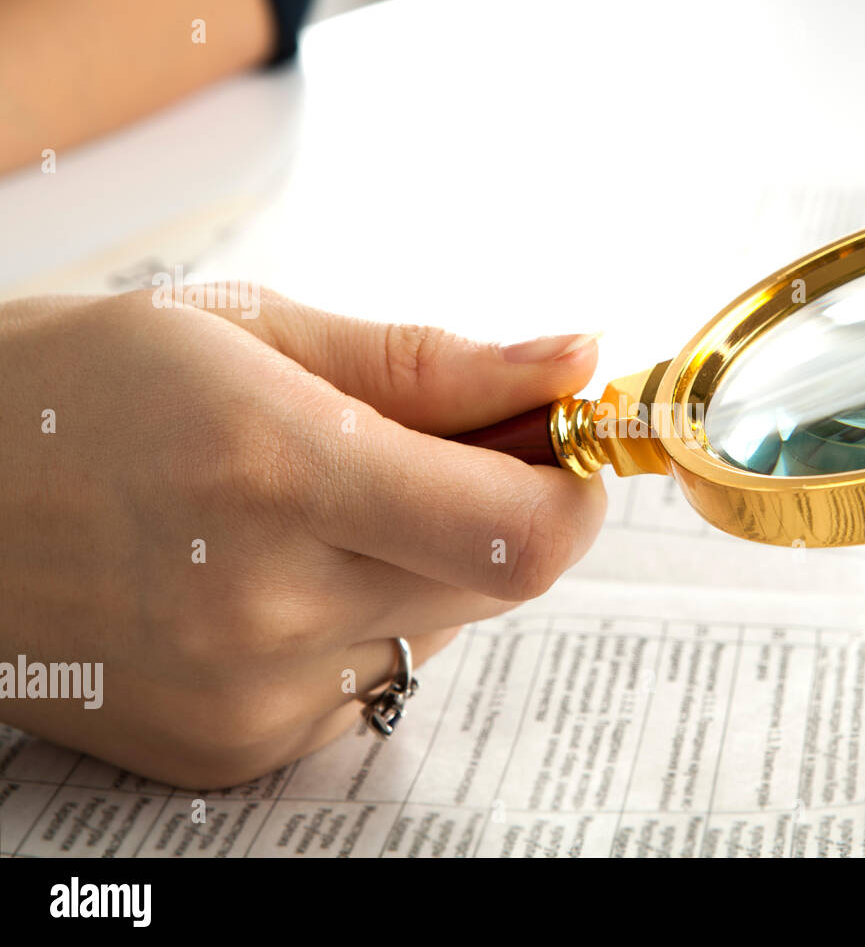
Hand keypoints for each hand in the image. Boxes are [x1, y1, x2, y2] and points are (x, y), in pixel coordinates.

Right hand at [0, 287, 605, 786]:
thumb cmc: (76, 390)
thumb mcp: (252, 331)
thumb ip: (431, 363)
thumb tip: (572, 361)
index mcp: (276, 472)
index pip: (517, 533)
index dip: (572, 492)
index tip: (560, 446)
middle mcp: (264, 606)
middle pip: (498, 584)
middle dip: (500, 512)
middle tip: (428, 451)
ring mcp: (247, 695)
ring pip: (440, 629)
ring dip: (425, 566)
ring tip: (320, 508)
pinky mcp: (235, 747)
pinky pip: (369, 678)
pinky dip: (361, 621)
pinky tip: (274, 572)